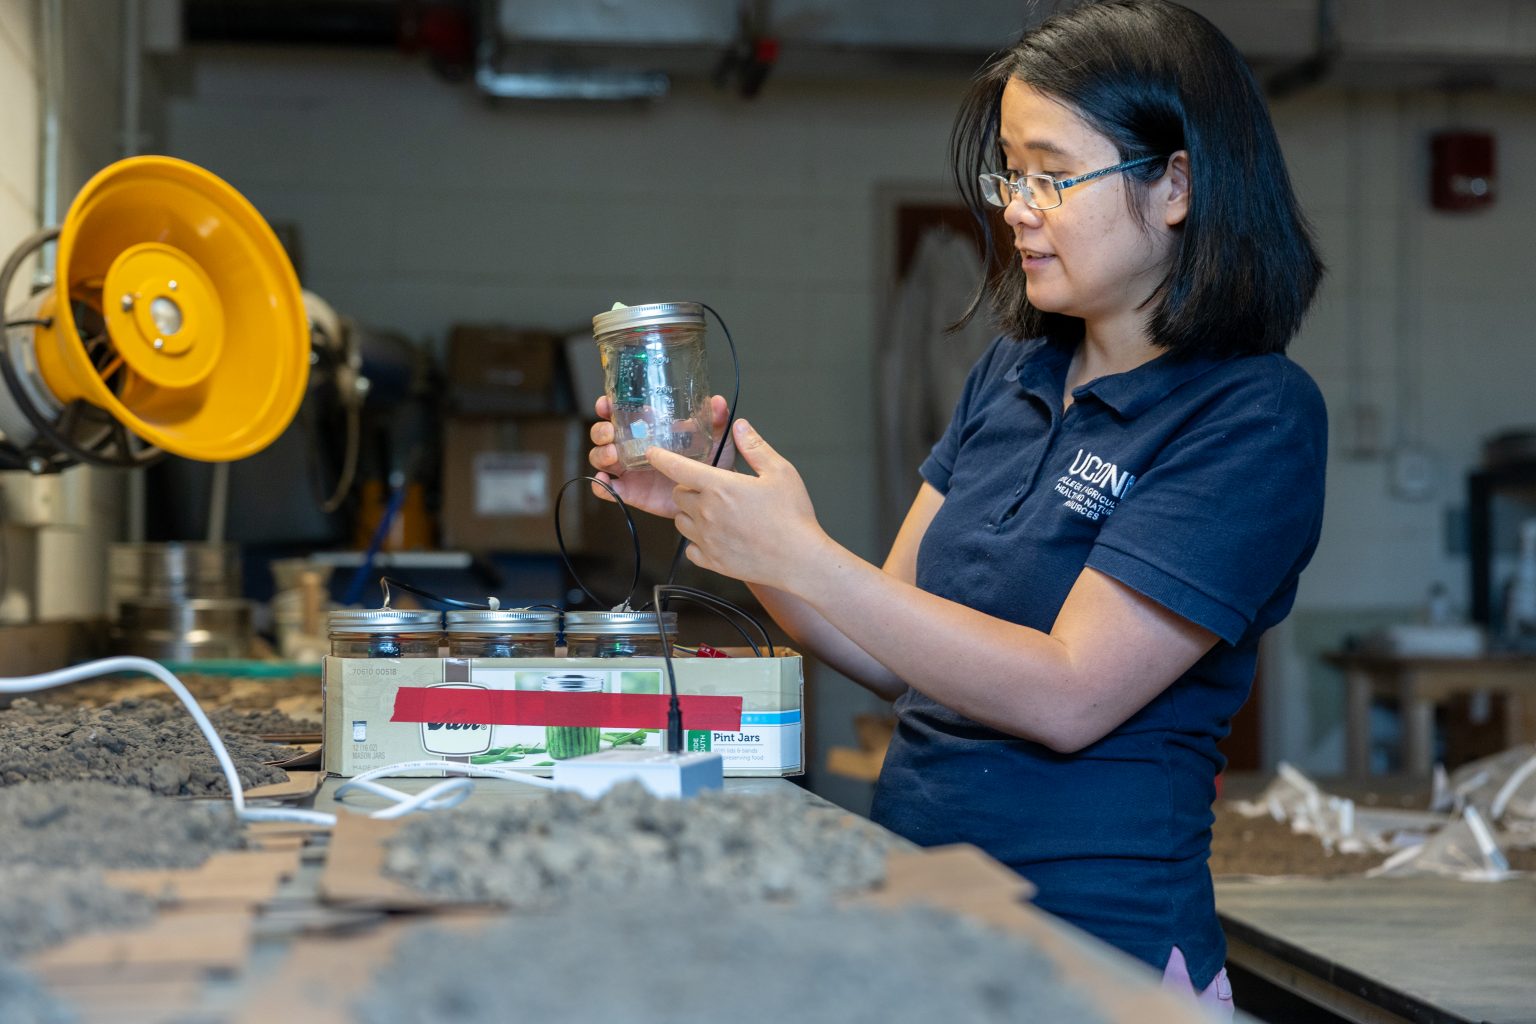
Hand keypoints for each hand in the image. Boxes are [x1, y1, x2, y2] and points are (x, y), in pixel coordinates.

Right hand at [587, 394, 731, 518]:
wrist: (714, 495)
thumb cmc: (713, 461)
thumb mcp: (715, 438)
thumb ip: (716, 420)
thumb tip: (718, 402)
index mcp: (649, 428)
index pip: (621, 412)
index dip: (608, 406)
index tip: (607, 404)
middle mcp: (635, 446)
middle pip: (603, 435)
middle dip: (600, 431)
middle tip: (610, 432)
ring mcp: (631, 470)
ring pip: (601, 459)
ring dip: (601, 455)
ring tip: (614, 455)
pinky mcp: (632, 492)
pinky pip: (609, 489)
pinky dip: (601, 486)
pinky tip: (606, 482)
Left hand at [647, 419, 830, 590]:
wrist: (799, 559)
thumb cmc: (792, 516)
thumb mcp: (780, 472)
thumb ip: (755, 447)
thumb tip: (740, 427)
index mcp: (720, 487)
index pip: (677, 468)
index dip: (661, 458)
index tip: (653, 454)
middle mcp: (706, 513)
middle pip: (678, 495)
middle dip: (689, 489)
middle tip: (712, 490)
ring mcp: (707, 539)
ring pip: (681, 522)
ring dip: (691, 514)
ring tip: (715, 514)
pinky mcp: (712, 561)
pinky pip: (690, 549)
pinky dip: (698, 542)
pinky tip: (717, 537)